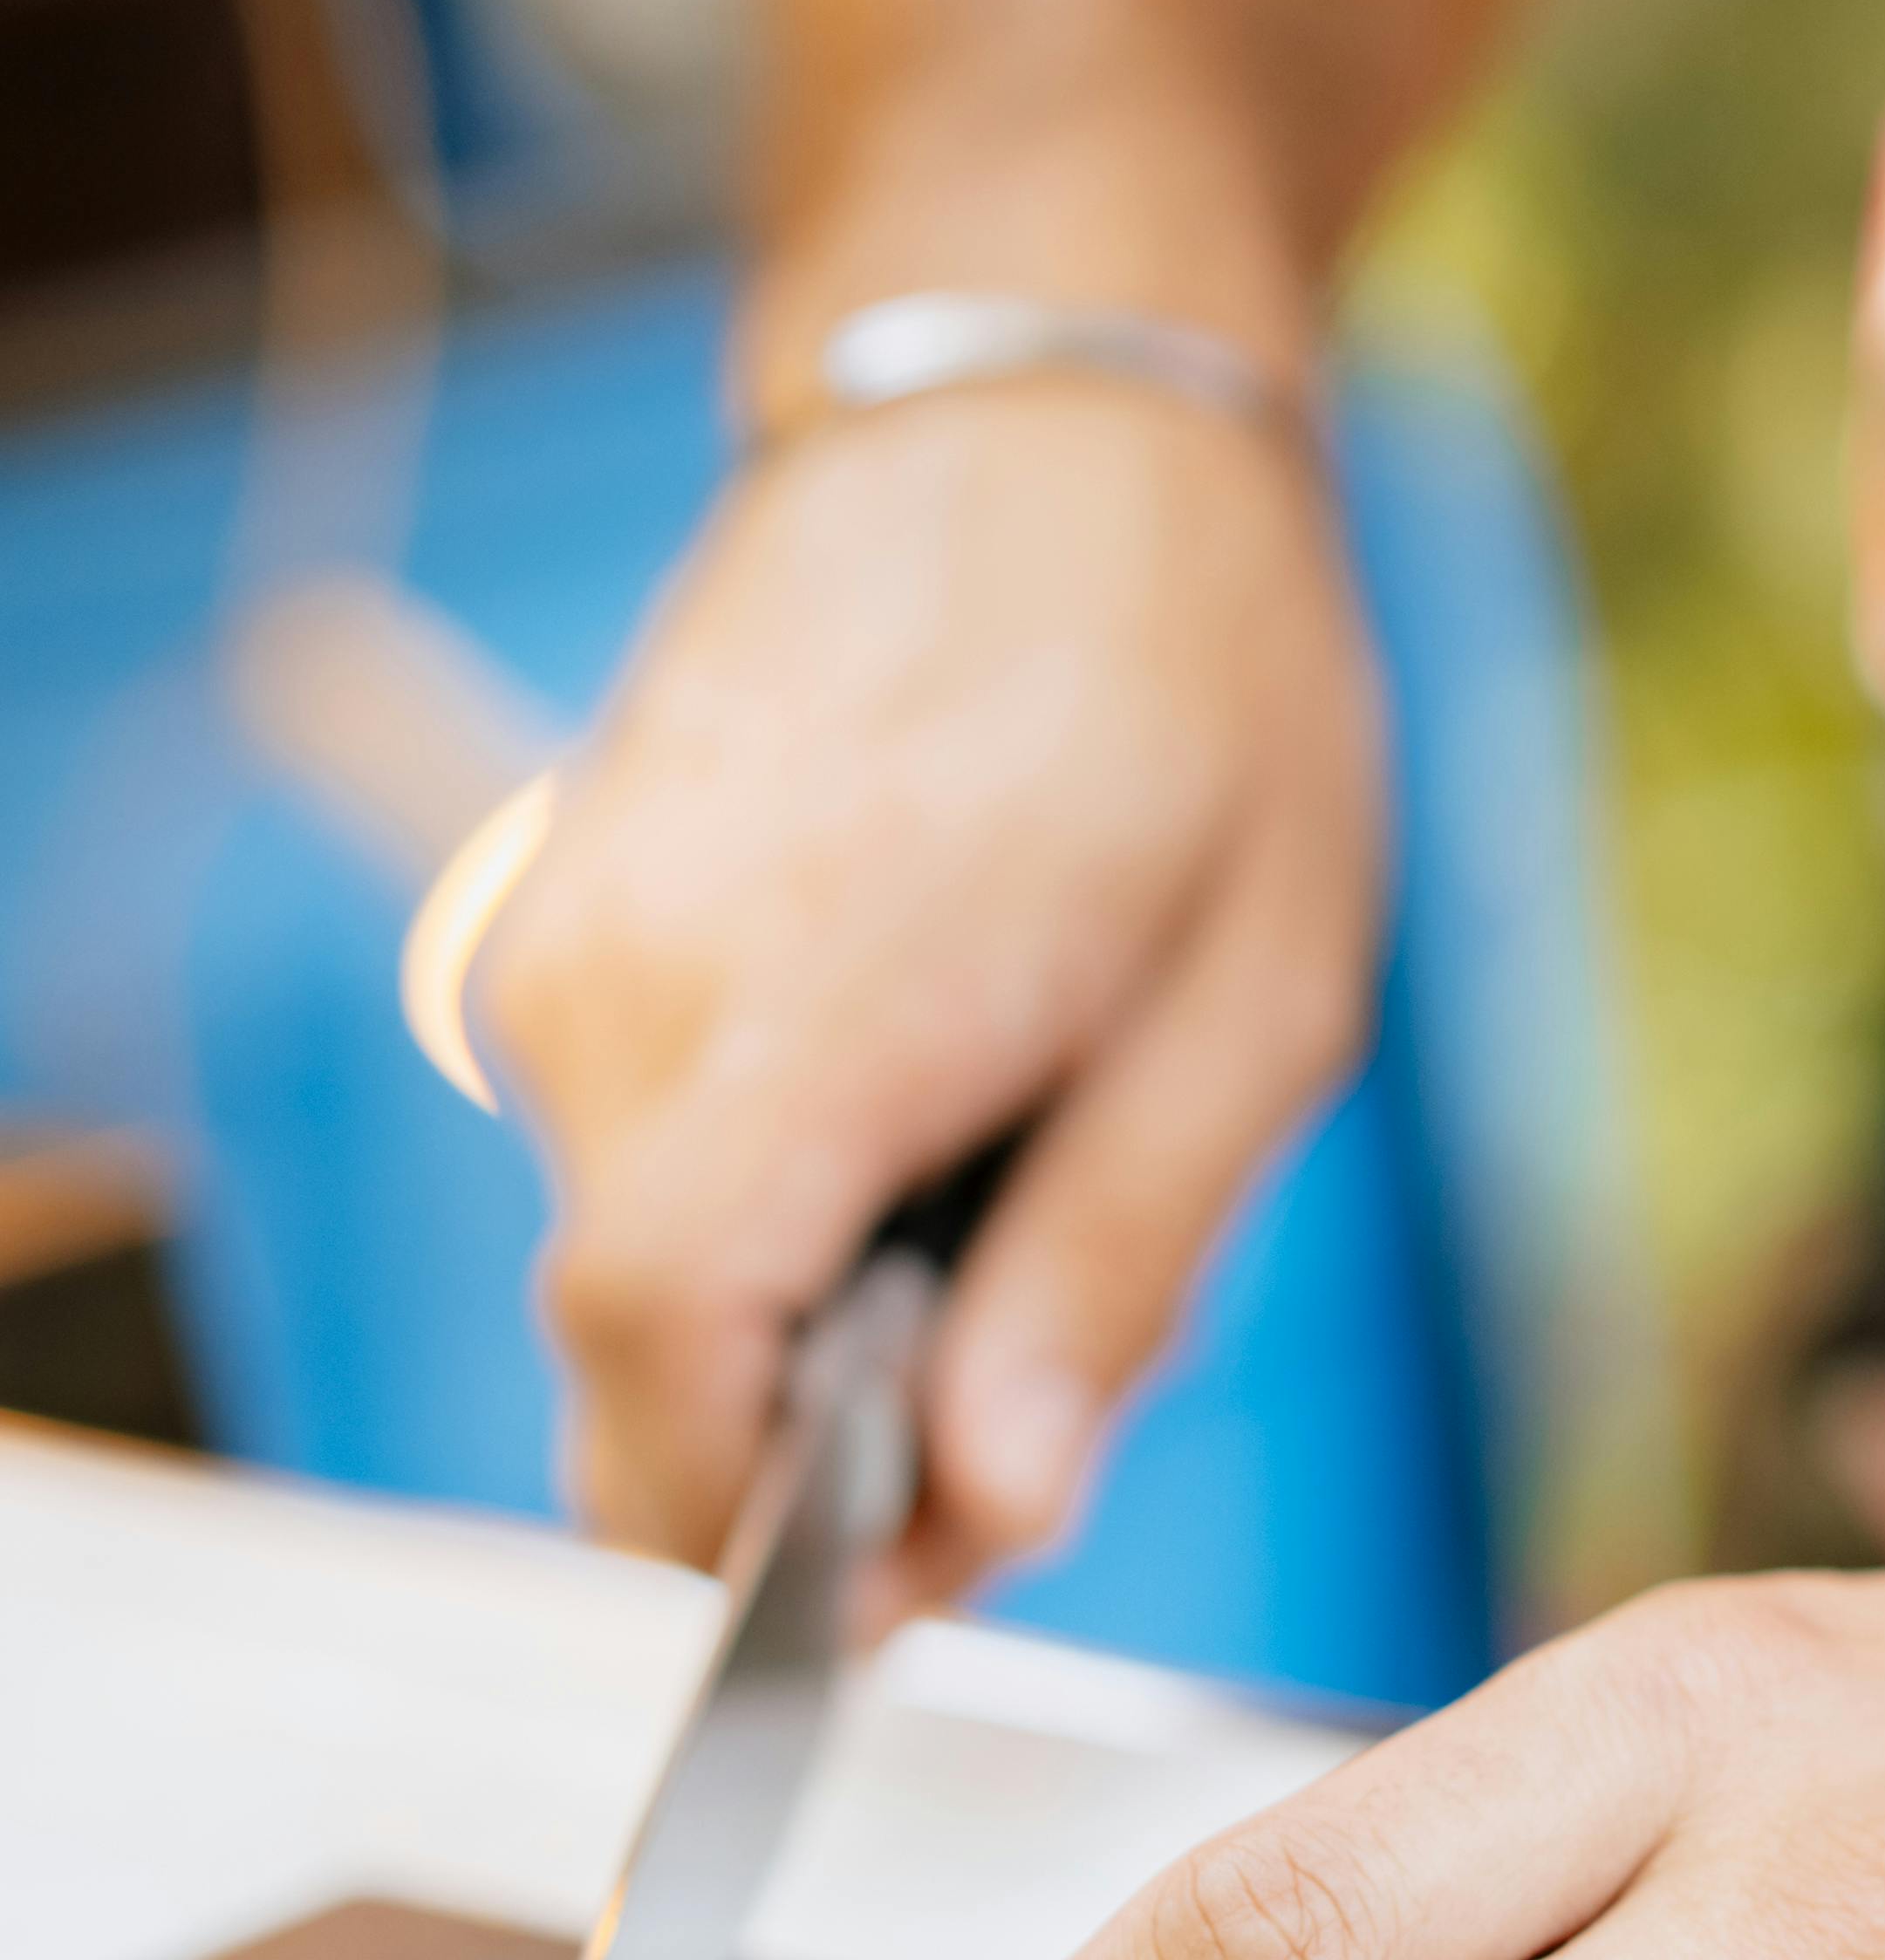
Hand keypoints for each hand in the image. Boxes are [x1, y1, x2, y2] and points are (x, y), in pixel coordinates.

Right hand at [481, 374, 1381, 1612]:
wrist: (1045, 386)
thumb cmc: (1192, 669)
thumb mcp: (1249, 1012)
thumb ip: (1099, 1282)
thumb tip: (984, 1512)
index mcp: (786, 1018)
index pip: (655, 1383)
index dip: (764, 1537)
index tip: (915, 1573)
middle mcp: (607, 991)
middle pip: (629, 1368)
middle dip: (806, 1459)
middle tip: (1025, 1412)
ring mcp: (560, 940)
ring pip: (638, 1273)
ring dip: (802, 1314)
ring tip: (1012, 1169)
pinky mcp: (560, 910)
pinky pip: (636, 1154)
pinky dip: (768, 1199)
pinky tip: (934, 1091)